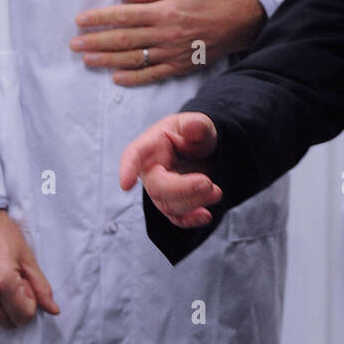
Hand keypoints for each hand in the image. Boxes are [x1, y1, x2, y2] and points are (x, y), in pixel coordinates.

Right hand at [0, 210, 59, 328]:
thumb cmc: (3, 234)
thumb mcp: (27, 258)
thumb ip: (41, 287)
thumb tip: (54, 310)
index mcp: (2, 283)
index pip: (23, 316)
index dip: (30, 303)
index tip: (26, 284)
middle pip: (7, 322)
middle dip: (16, 306)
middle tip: (15, 281)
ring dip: (1, 303)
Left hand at [70, 0, 265, 85]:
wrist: (236, 24)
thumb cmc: (207, 2)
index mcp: (163, 12)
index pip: (124, 15)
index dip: (100, 18)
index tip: (80, 20)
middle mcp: (164, 33)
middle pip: (123, 39)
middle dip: (96, 41)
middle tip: (74, 44)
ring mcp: (171, 53)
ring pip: (133, 58)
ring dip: (107, 60)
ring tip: (87, 60)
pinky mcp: (178, 67)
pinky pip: (152, 75)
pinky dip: (134, 78)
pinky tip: (116, 78)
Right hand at [119, 111, 221, 228]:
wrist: (203, 149)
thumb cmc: (194, 133)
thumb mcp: (200, 123)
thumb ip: (197, 125)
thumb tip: (193, 127)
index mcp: (151, 146)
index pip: (133, 156)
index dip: (128, 169)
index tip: (126, 185)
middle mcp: (151, 170)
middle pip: (157, 187)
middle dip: (183, 189)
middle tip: (208, 183)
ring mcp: (161, 189)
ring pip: (169, 205)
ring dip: (194, 202)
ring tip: (217, 192)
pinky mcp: (173, 203)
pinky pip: (177, 217)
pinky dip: (191, 220)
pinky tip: (205, 216)